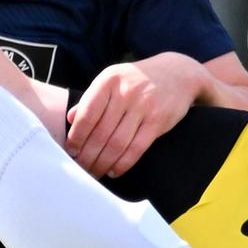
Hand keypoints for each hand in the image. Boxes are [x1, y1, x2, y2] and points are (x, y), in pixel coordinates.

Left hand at [66, 53, 201, 176]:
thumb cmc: (137, 80)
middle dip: (88, 156)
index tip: (70, 151)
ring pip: (117, 144)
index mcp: (108, 81)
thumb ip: (91, 98)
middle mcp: (125, 92)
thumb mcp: (112, 80)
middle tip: (80, 169)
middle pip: (101, 133)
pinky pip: (136, 148)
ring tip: (94, 173)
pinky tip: (114, 171)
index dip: (77, 136)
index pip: (87, 114)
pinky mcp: (158, 121)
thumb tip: (70, 119)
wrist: (177, 74)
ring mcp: (143, 107)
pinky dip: (123, 163)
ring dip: (103, 163)